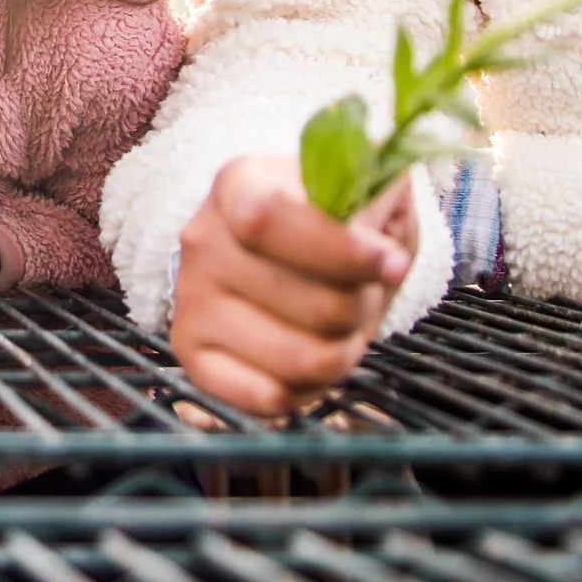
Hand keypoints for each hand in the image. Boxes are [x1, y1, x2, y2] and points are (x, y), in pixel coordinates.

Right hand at [169, 155, 419, 417]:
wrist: (288, 248)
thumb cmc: (332, 218)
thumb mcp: (362, 187)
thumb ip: (377, 203)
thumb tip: (386, 260)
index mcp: (240, 183)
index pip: (267, 219)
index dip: (339, 251)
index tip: (390, 263)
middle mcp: (203, 239)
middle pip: (311, 302)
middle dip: (359, 309)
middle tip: (362, 295)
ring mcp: (191, 299)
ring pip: (298, 359)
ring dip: (341, 353)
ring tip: (339, 330)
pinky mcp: (190, 352)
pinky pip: (265, 398)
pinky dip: (306, 390)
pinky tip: (307, 359)